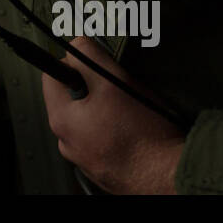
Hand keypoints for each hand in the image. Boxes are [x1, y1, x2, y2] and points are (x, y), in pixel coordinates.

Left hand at [42, 36, 184, 193]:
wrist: (170, 177)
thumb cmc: (144, 135)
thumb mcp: (114, 82)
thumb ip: (88, 57)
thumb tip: (75, 44)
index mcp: (62, 120)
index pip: (51, 77)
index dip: (73, 62)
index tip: (93, 63)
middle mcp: (68, 143)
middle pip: (72, 100)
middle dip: (94, 88)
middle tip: (119, 88)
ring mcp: (86, 159)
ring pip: (90, 121)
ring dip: (106, 111)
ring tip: (131, 112)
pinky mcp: (105, 169)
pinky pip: (104, 141)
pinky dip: (116, 132)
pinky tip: (135, 131)